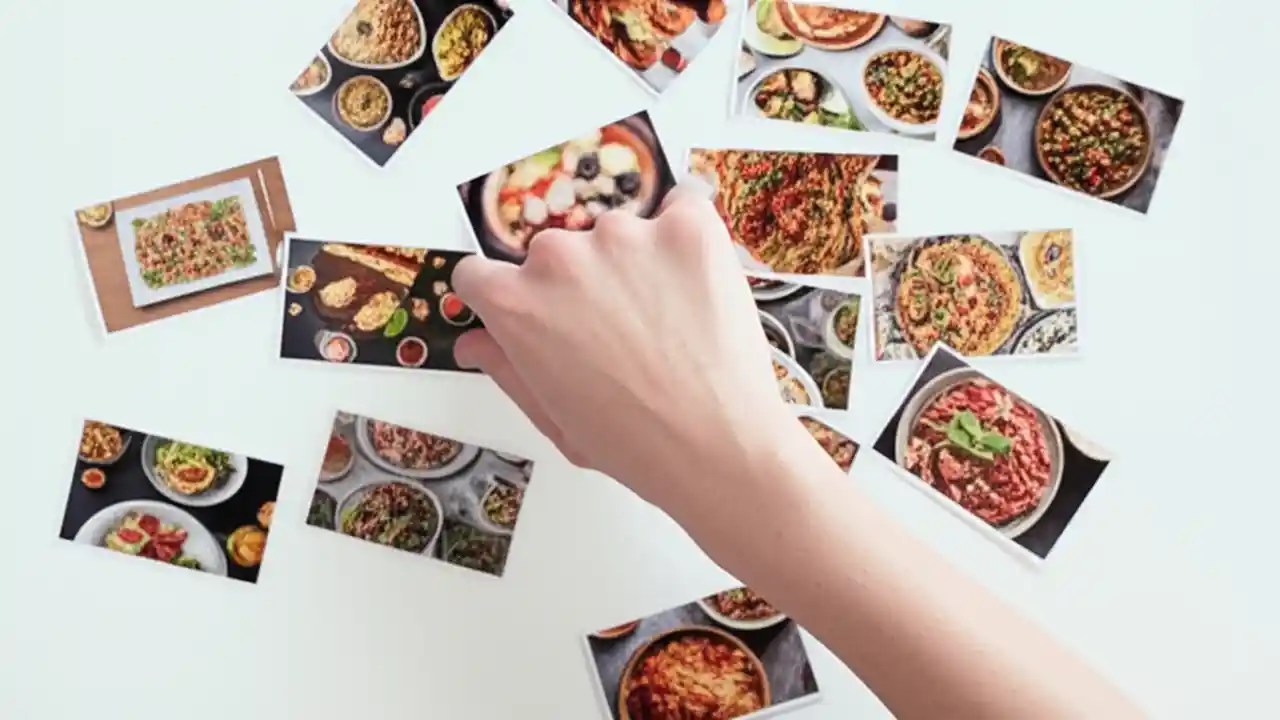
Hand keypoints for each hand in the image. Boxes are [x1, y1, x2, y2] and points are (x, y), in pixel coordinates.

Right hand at [452, 187, 799, 521]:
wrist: (720, 447)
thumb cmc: (638, 444)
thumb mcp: (553, 419)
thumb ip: (507, 369)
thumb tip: (476, 343)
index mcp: (516, 304)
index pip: (481, 271)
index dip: (505, 294)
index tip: (532, 307)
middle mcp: (560, 258)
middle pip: (554, 251)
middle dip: (577, 282)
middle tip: (617, 329)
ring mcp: (624, 235)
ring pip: (616, 229)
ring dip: (633, 260)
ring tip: (665, 318)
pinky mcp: (685, 227)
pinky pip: (680, 204)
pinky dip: (684, 233)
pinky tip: (693, 279)